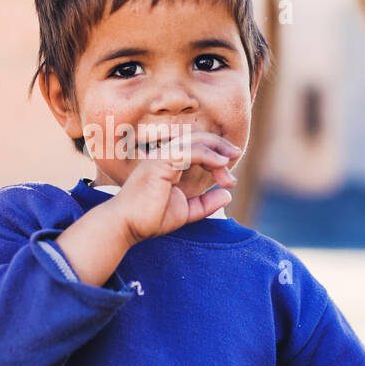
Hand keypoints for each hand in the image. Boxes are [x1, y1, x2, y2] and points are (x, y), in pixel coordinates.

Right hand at [106, 130, 241, 244]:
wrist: (128, 226)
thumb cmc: (150, 218)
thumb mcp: (186, 211)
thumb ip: (205, 203)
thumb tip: (227, 195)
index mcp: (169, 163)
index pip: (196, 149)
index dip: (216, 155)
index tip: (230, 173)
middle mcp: (164, 155)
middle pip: (198, 139)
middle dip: (220, 145)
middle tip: (236, 154)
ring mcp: (161, 156)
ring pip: (195, 142)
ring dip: (216, 150)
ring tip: (230, 162)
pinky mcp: (160, 162)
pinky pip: (188, 151)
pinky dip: (207, 155)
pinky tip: (220, 164)